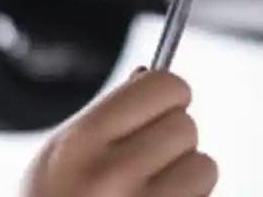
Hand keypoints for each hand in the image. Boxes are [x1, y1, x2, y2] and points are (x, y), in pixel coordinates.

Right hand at [23, 70, 216, 196]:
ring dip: (186, 178)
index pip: (164, 86)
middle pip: (187, 126)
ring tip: (151, 193)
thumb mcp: (60, 157)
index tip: (160, 110)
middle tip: (145, 164)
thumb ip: (103, 118)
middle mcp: (110, 176)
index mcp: (80, 142)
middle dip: (172, 143)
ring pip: (203, 167)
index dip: (168, 96)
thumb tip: (151, 77)